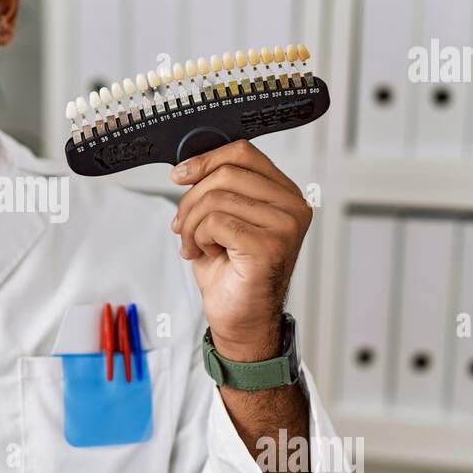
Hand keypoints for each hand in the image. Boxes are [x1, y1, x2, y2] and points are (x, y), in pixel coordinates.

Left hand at [169, 140, 311, 359]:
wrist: (240, 319)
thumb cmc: (231, 272)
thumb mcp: (220, 218)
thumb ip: (215, 188)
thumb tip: (188, 166)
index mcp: (284, 193)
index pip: (244, 152)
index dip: (205, 159)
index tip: (180, 175)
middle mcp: (292, 206)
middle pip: (226, 173)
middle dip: (191, 200)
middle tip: (183, 227)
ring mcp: (285, 226)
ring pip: (216, 198)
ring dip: (192, 224)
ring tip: (196, 245)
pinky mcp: (269, 246)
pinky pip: (216, 222)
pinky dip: (199, 238)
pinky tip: (206, 254)